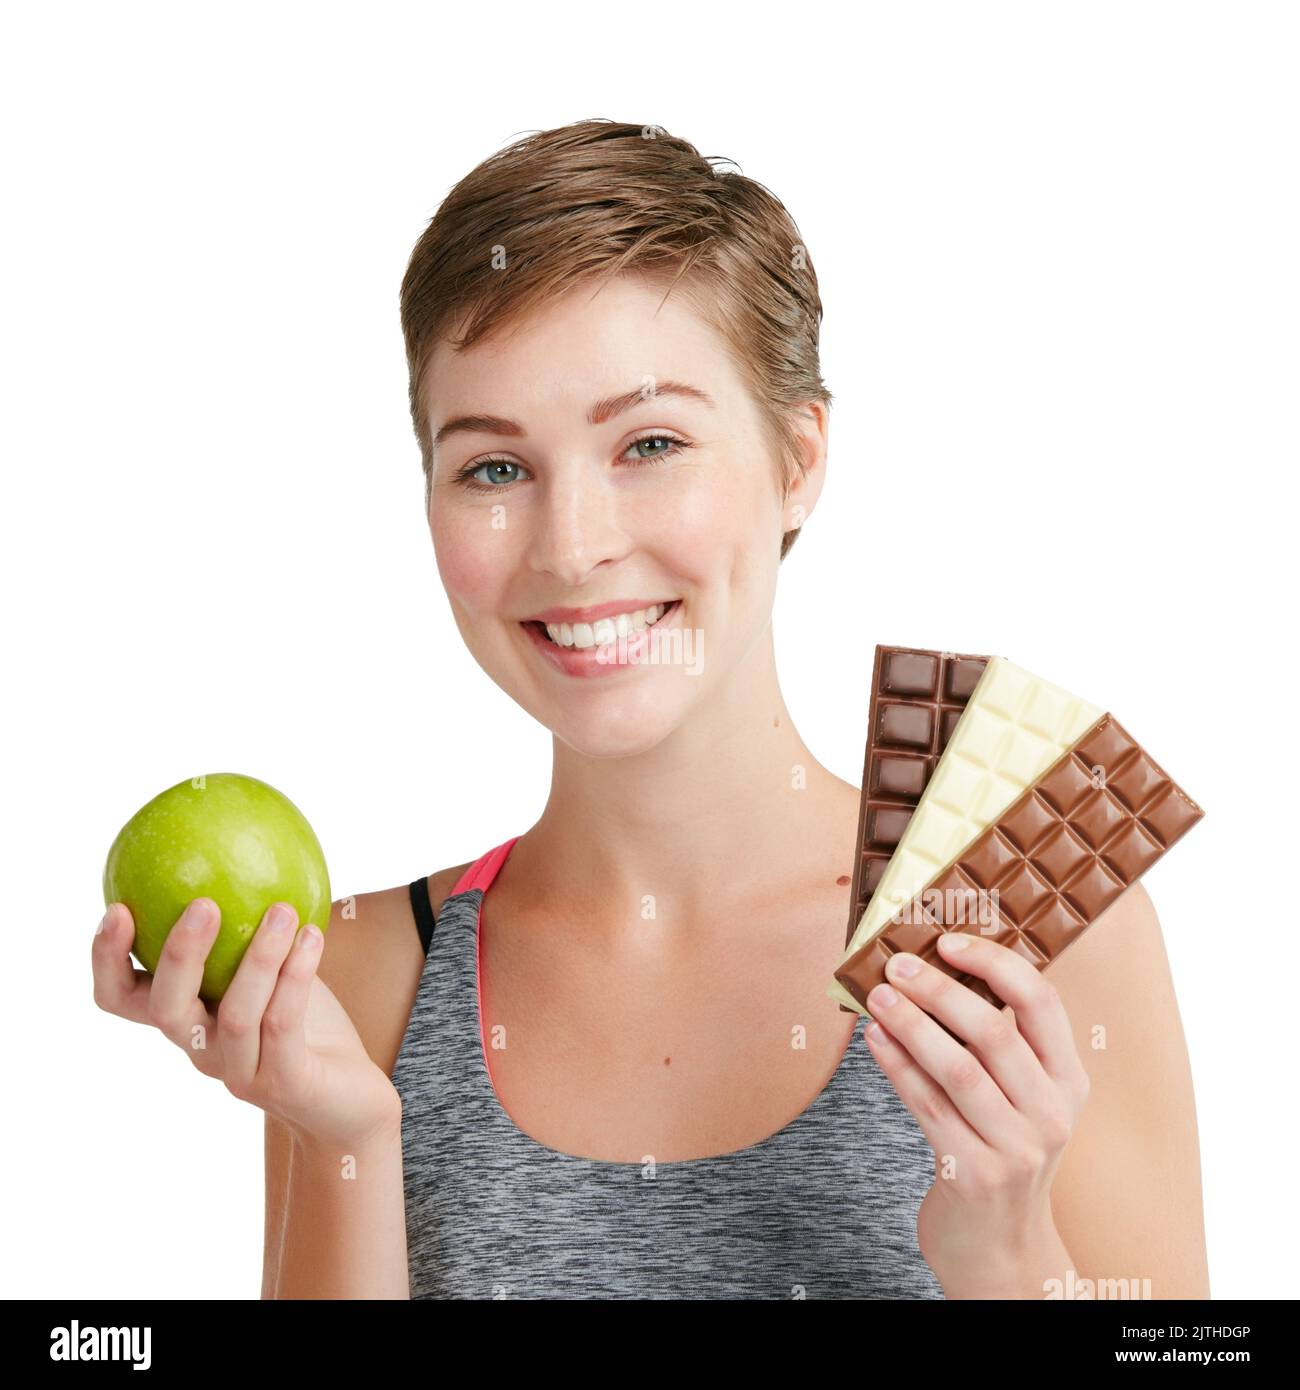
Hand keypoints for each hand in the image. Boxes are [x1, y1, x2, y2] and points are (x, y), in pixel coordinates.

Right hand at [93, 897, 400, 1150]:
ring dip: (258, 957)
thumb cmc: (305, 1021)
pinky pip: (283, 1025)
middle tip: (203, 903)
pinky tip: (313, 936)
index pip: (121, 998)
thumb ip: (249, 922)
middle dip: (178, 955)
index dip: (106, 960)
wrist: (349, 1098)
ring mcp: (240, 1071)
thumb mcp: (272, 965)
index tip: (117, 907)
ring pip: (235, 1015)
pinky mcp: (283, 1082)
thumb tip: (241, 844)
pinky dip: (296, 976)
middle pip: (164, 1010)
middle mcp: (201, 1049)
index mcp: (186, 1018)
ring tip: (281, 909)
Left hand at [861, 932, 1089, 1297]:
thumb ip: (997, 1044)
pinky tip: (874, 1039)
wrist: (1000, 1247)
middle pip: (993, 1033)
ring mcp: (1016, 1149)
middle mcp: (1051, 1113)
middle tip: (896, 966)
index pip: (1041, 1003)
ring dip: (910, 1025)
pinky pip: (926, 1105)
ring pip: (957, 1069)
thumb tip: (933, 967)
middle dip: (937, 991)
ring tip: (876, 998)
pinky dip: (896, 1066)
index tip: (948, 942)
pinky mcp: (974, 1175)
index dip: (994, 964)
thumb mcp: (1022, 1098)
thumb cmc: (1001, 1150)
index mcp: (1070, 1080)